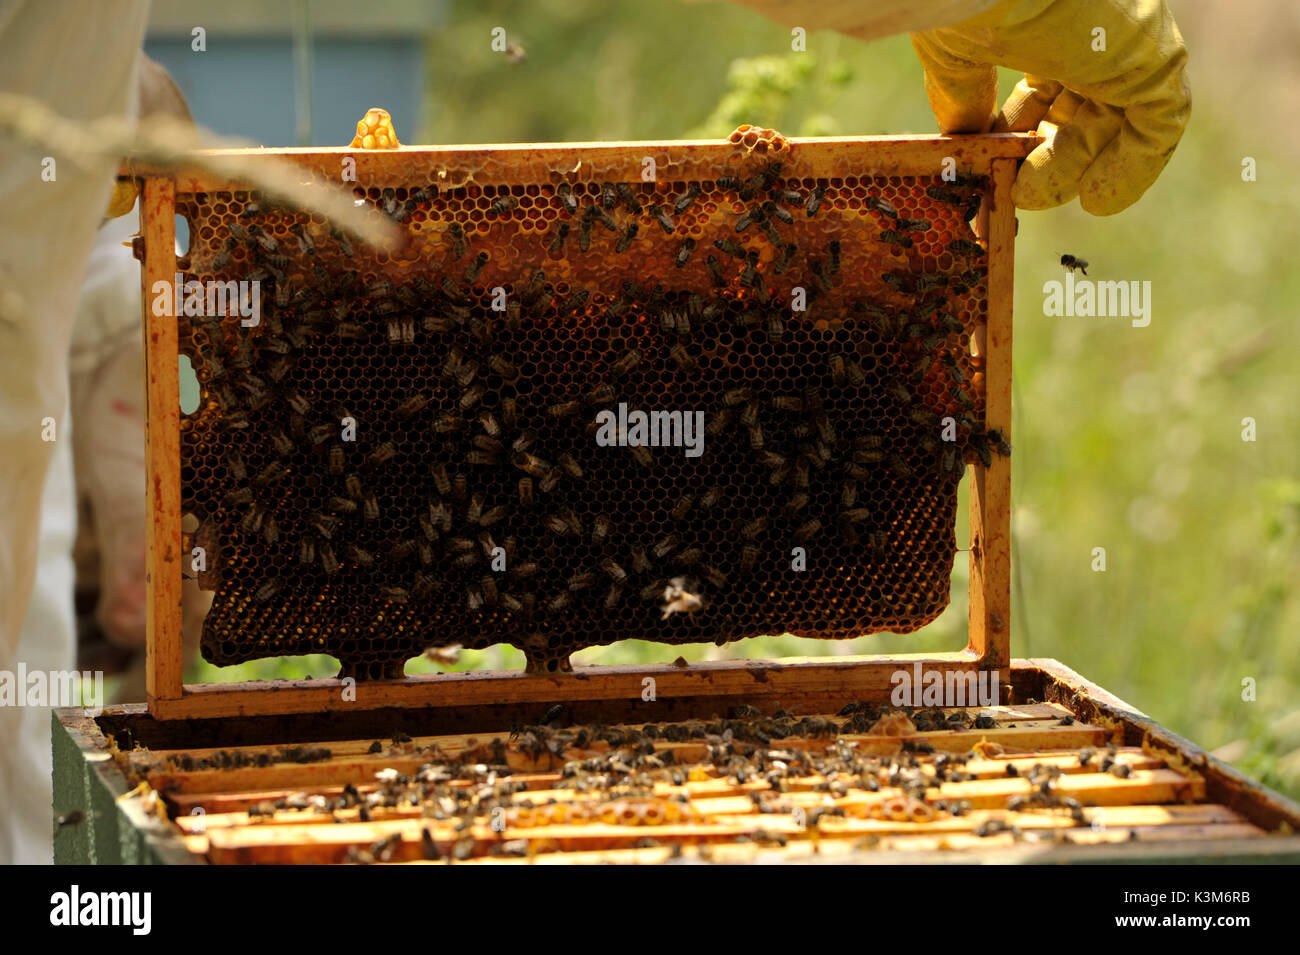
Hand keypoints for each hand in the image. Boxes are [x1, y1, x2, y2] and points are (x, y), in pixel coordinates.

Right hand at [911, 0, 1189, 214]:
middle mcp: (1094, 29)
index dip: (1019, 131)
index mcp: (1051, 20)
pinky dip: (1131, 170)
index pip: (1048, 84)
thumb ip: (963, 97)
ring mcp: (1127, 44)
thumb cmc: (966, 0)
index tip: (994, 163)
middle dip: (1045, 157)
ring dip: (1075, 169)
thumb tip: (959, 140)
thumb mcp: (957, 55)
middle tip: (1012, 192)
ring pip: (1116, 121)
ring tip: (1031, 198)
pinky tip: (1097, 201)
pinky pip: (1158, 128)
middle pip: (1082, 108)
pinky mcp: (1153, 61)